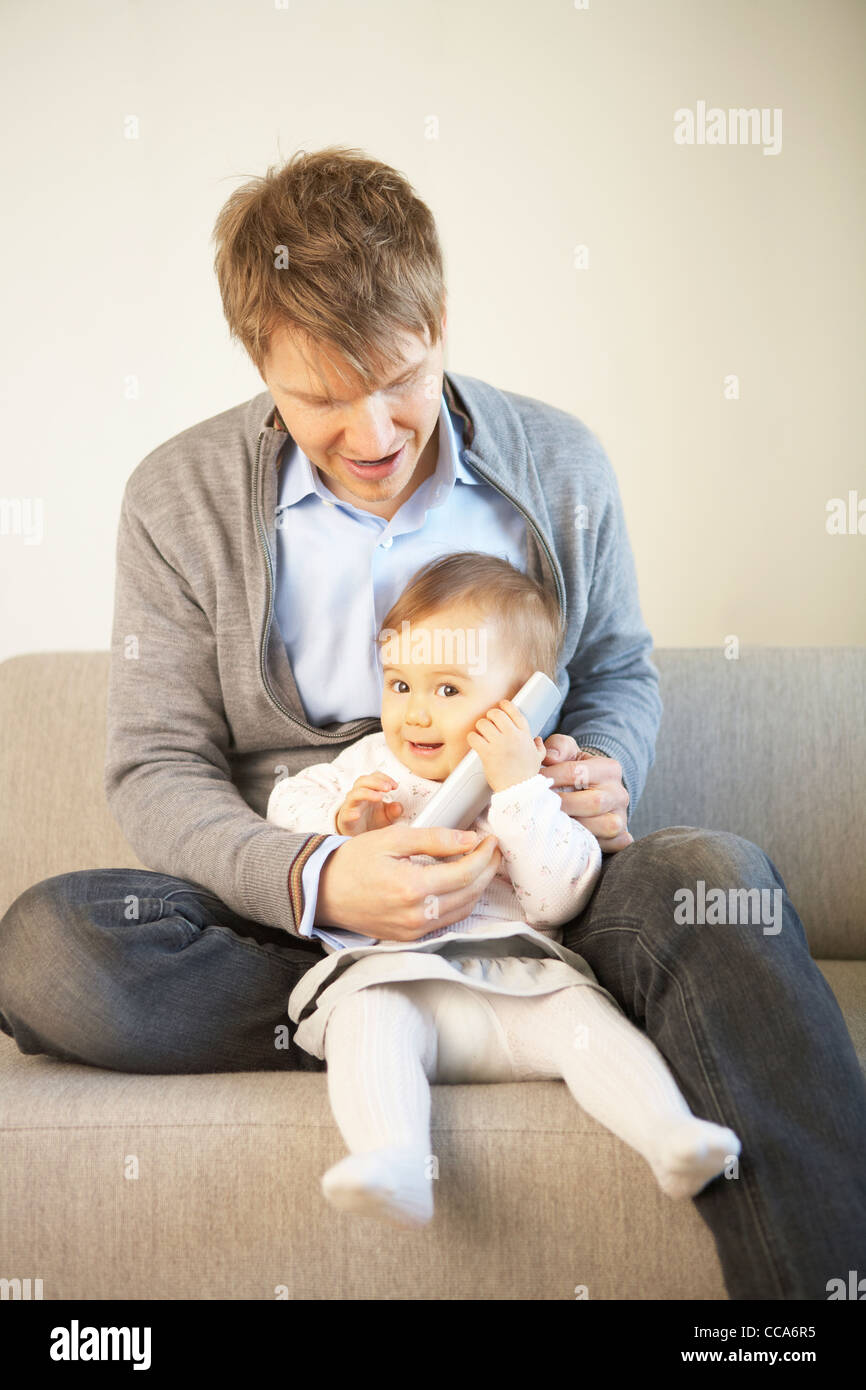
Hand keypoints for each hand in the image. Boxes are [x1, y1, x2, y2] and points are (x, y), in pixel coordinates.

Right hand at [314, 826, 503, 940]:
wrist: (322, 891)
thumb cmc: (353, 861)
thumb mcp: (392, 839)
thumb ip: (433, 839)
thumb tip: (468, 839)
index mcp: (412, 887)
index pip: (465, 872)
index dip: (484, 854)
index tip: (490, 839)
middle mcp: (416, 914)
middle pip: (470, 893)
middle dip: (487, 869)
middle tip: (492, 850)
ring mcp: (413, 930)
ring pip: (463, 909)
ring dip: (477, 886)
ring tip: (481, 863)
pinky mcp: (409, 937)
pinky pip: (447, 920)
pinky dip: (461, 901)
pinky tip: (461, 883)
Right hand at [335, 773, 403, 835]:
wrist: (359, 838)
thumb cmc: (372, 823)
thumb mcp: (387, 817)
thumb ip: (393, 811)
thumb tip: (398, 806)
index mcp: (369, 792)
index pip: (374, 777)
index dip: (384, 778)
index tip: (395, 786)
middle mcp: (359, 796)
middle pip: (362, 781)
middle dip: (376, 782)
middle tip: (388, 788)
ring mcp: (350, 807)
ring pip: (354, 794)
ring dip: (367, 793)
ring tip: (379, 797)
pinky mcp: (345, 819)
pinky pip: (345, 814)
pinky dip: (350, 813)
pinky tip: (357, 815)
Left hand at [465, 698, 545, 792]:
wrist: (518, 790)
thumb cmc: (526, 775)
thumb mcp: (538, 759)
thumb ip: (538, 747)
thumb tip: (537, 740)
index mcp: (525, 735)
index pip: (514, 712)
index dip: (506, 705)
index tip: (501, 704)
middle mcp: (512, 736)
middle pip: (496, 714)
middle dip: (490, 716)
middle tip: (488, 723)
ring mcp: (499, 743)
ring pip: (483, 723)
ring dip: (480, 727)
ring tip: (481, 734)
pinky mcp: (487, 753)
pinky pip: (474, 737)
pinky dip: (472, 738)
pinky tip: (475, 743)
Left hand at [540, 733, 631, 852]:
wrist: (591, 792)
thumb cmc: (574, 770)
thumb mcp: (567, 752)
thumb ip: (558, 747)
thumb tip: (550, 757)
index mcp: (610, 768)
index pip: (578, 772)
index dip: (550, 777)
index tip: (530, 781)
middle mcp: (620, 793)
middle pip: (593, 802)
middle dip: (562, 806)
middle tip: (538, 807)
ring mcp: (622, 817)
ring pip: (604, 827)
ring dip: (574, 828)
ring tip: (550, 824)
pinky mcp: (621, 838)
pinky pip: (612, 845)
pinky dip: (591, 845)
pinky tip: (568, 841)